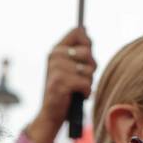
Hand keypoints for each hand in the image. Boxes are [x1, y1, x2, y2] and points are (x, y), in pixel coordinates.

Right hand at [24, 27, 96, 142]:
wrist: (52, 113)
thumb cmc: (66, 90)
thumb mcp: (71, 67)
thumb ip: (78, 50)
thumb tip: (85, 29)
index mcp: (57, 49)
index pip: (78, 32)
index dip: (88, 42)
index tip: (85, 57)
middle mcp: (54, 55)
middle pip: (88, 51)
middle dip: (91, 67)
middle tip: (80, 78)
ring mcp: (56, 68)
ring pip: (89, 69)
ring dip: (88, 82)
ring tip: (76, 88)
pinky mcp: (60, 82)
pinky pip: (86, 83)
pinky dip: (86, 92)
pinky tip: (76, 96)